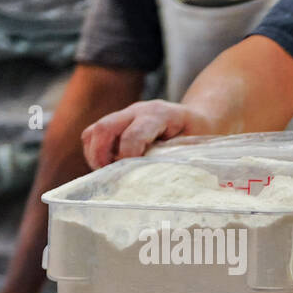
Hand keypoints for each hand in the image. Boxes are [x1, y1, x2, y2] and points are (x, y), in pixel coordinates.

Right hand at [81, 99, 216, 168]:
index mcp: (160, 114)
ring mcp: (125, 115)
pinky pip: (95, 134)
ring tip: (105, 173)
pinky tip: (108, 167)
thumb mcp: (195, 145)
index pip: (134, 133)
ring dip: (94, 154)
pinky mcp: (118, 123)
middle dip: (100, 154)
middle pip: (105, 127)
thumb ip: (178, 158)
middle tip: (107, 176)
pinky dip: (95, 152)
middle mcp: (137, 111)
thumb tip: (169, 181)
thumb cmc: (197, 134)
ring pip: (95, 130)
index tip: (127, 174)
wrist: (197, 118)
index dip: (127, 155)